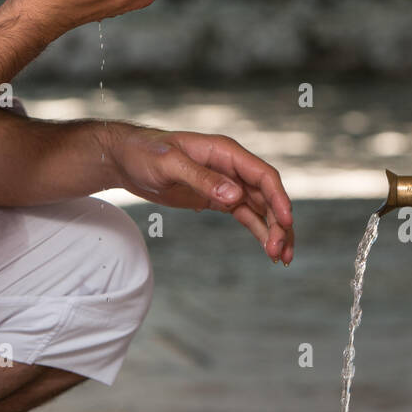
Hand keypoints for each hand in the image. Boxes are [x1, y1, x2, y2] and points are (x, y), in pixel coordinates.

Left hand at [104, 124, 294, 264]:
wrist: (125, 159)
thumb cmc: (144, 153)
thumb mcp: (169, 164)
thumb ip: (202, 178)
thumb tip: (235, 196)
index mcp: (225, 152)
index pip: (263, 175)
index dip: (279, 198)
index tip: (286, 222)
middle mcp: (232, 167)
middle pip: (267, 196)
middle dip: (279, 224)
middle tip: (280, 253)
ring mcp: (227, 184)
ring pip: (261, 208)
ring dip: (273, 231)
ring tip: (281, 258)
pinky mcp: (217, 199)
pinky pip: (246, 215)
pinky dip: (258, 231)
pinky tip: (267, 250)